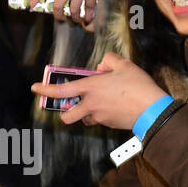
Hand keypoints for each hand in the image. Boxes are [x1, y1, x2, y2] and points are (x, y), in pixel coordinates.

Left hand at [29, 52, 163, 130]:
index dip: (45, 90)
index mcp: (90, 88)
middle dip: (65, 113)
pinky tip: (115, 106)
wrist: (152, 109)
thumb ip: (108, 61)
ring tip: (102, 102)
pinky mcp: (108, 125)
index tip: (35, 88)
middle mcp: (91, 105)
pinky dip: (102, 114)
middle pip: (67, 116)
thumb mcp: (124, 65)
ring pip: (85, 119)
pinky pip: (99, 120)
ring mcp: (99, 117)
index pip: (61, 90)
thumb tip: (101, 66)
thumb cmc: (138, 86)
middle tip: (72, 105)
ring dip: (87, 113)